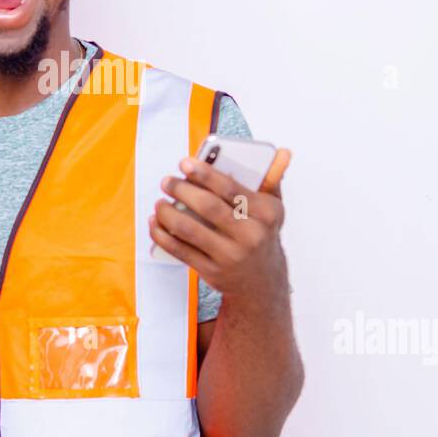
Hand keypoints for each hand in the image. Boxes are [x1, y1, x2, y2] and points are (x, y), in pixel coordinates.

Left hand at [148, 149, 291, 302]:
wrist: (262, 283)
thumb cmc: (261, 236)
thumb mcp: (274, 209)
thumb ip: (271, 180)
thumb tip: (281, 153)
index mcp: (266, 213)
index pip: (231, 188)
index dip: (205, 173)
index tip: (185, 163)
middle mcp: (250, 235)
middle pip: (208, 207)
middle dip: (182, 190)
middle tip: (167, 181)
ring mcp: (230, 256)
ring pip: (190, 230)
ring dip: (168, 213)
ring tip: (159, 202)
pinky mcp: (212, 271)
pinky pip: (181, 251)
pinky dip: (163, 236)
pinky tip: (156, 224)